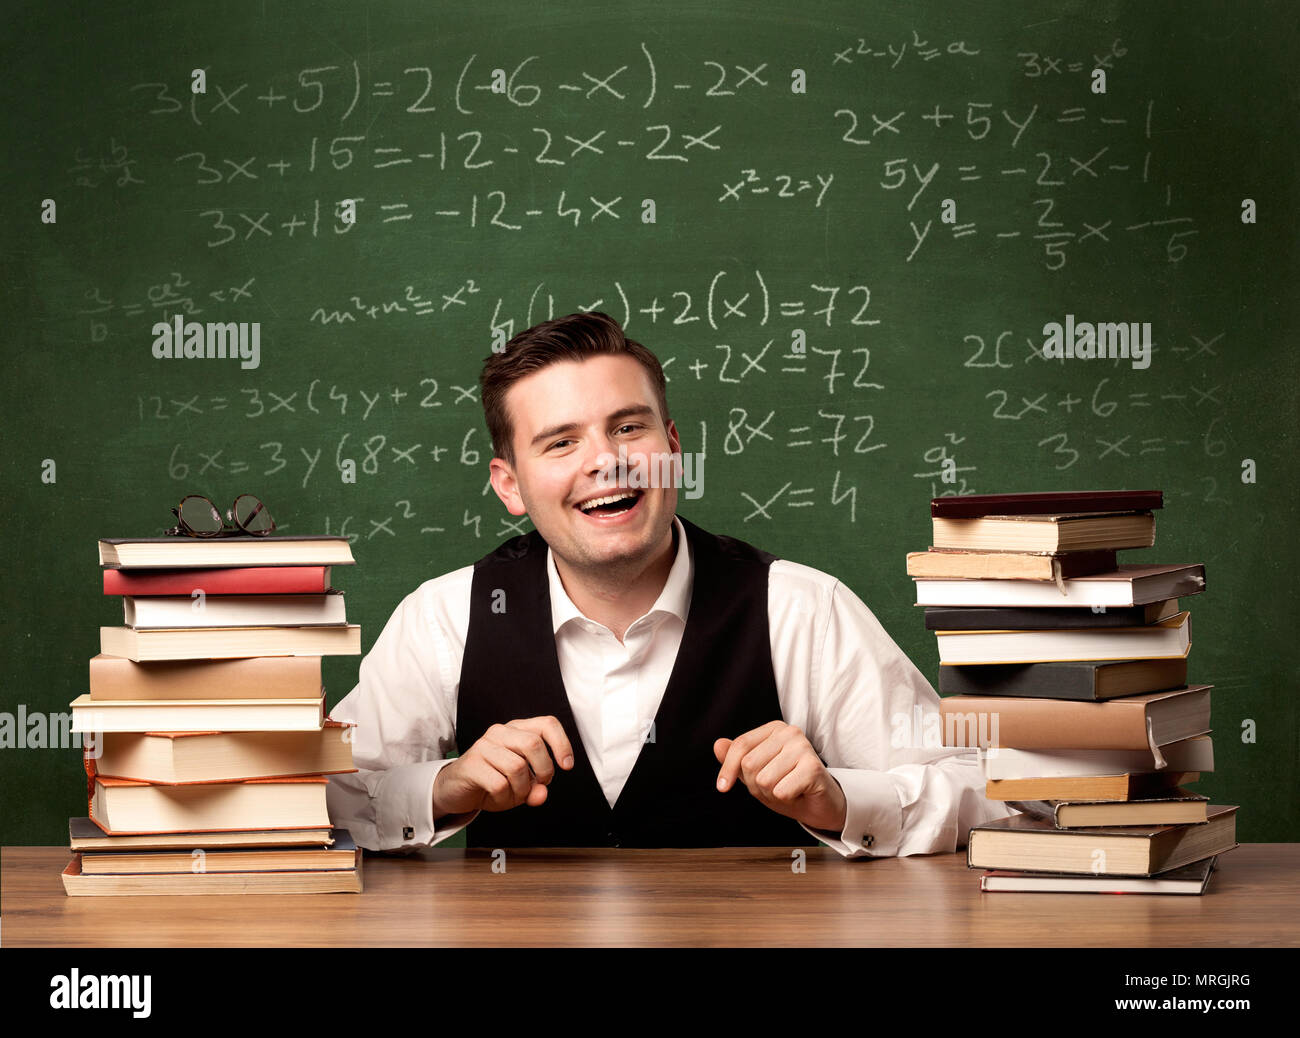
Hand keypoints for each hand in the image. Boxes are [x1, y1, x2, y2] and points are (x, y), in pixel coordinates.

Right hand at [433, 716, 574, 816]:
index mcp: (517, 730)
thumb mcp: (520, 786)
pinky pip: (499, 784)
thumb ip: (536, 788)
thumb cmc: (492, 781)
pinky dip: (504, 797)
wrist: (455, 789)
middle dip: (544, 771)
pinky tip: (497, 797)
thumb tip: (541, 794)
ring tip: (513, 795)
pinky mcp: (472, 764)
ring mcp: (484, 746)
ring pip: (517, 767)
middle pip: (534, 744)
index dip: (562, 744)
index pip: (547, 724)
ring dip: (521, 790)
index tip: (567, 766)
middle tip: (539, 785)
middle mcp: (500, 732)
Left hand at [713, 721, 847, 832]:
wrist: (820, 805)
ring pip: (763, 780)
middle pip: (749, 764)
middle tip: (775, 786)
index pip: (741, 745)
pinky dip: (785, 799)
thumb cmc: (788, 786)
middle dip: (756, 785)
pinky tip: (798, 793)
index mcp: (774, 729)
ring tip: (787, 789)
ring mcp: (803, 747)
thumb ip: (737, 759)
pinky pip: (780, 790)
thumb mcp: (756, 773)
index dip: (728, 769)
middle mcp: (789, 732)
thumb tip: (718, 744)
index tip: (723, 787)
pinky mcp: (813, 767)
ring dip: (772, 794)